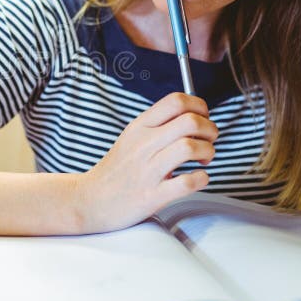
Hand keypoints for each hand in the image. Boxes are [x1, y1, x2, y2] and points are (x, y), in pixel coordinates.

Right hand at [78, 92, 217, 232]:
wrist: (90, 200)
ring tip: (202, 161)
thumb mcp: (132, 137)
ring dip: (208, 152)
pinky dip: (201, 179)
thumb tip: (194, 116)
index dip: (199, 107)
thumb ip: (158, 125)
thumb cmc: (117, 170)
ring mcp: (147, 170)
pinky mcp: (152, 196)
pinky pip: (187, 182)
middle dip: (210, 130)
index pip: (176, 101)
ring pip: (190, 148)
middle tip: (207, 142)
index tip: (202, 119)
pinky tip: (197, 178)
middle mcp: (143, 144)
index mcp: (139, 126)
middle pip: (190, 121)